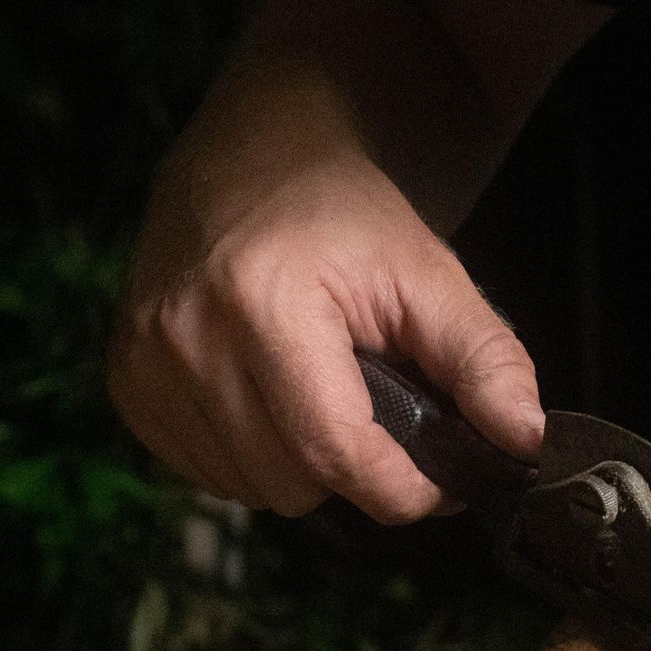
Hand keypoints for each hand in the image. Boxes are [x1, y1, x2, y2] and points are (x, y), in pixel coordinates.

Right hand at [108, 145, 541, 523]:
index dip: (402, 488)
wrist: (249, 161)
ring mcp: (146, 362)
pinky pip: (207, 473)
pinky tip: (266, 395)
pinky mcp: (127, 383)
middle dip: (351, 466)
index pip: (337, 452)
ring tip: (317, 393)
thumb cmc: (342, 218)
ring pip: (251, 489)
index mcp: (263, 300)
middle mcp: (188, 335)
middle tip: (374, 408)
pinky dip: (251, 455)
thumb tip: (523, 440)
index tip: (439, 484)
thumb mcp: (429, 273)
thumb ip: (484, 359)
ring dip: (299, 465)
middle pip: (294, 482)